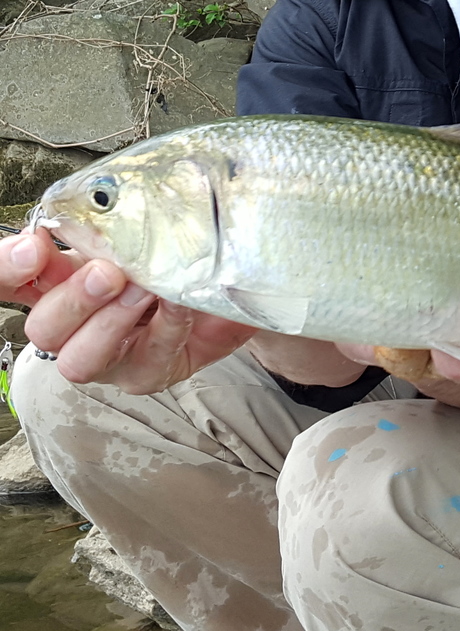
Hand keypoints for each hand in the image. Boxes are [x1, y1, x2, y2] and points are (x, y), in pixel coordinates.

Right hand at [1, 229, 256, 394]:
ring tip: (144, 289)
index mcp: (56, 288)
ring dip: (112, 321)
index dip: (9, 270)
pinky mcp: (146, 374)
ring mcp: (106, 360)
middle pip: (43, 328)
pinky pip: (148, 357)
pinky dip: (166, 326)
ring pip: (81, 358)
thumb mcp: (135, 240)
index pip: (10, 284)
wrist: (219, 301)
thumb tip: (89, 205)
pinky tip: (179, 303)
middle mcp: (71, 330)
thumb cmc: (165, 264)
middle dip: (74, 299)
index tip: (34, 246)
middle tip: (108, 272)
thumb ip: (104, 233)